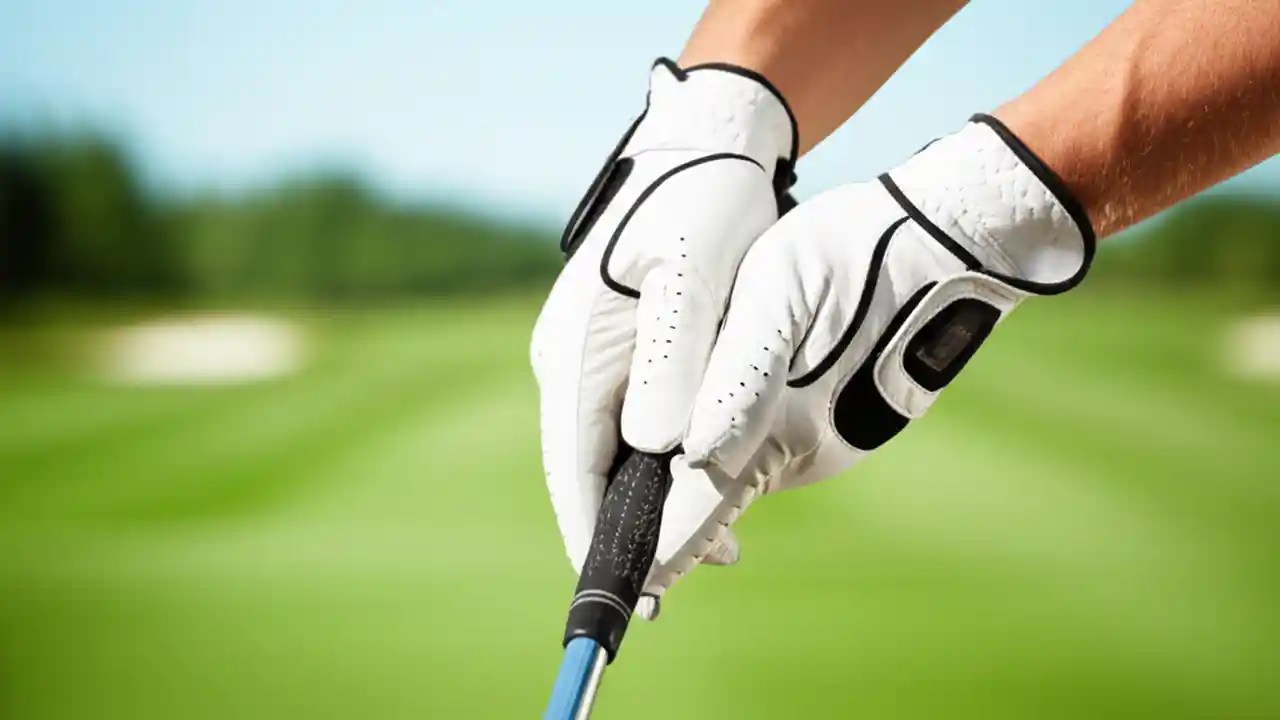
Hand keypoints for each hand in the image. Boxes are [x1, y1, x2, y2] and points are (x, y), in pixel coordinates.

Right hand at [530, 59, 796, 605]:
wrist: (705, 145)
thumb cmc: (704, 205)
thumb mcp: (694, 279)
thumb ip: (673, 362)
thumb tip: (657, 448)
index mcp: (577, 352)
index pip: (571, 467)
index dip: (594, 535)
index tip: (621, 592)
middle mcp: (571, 361)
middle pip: (586, 471)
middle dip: (626, 532)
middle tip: (678, 587)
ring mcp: (592, 356)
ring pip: (611, 451)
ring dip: (651, 503)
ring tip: (713, 549)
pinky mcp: (620, 349)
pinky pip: (630, 424)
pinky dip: (663, 464)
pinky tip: (707, 483)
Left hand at [646, 115, 1094, 597]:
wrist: (947, 244)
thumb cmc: (856, 256)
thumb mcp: (781, 297)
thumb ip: (738, 380)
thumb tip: (692, 454)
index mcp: (783, 430)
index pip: (702, 511)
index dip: (654, 551)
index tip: (622, 591)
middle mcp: (805, 453)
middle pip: (713, 500)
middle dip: (664, 519)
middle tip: (619, 549)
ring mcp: (827, 442)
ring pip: (737, 471)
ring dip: (693, 474)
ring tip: (641, 471)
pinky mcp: (837, 423)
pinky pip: (767, 445)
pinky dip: (730, 444)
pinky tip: (710, 414)